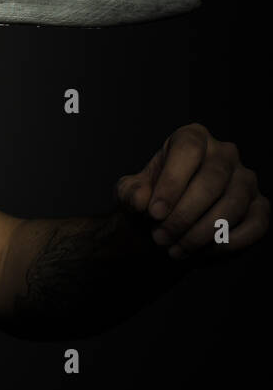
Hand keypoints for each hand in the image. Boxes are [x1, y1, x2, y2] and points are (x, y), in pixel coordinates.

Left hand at [116, 123, 265, 259]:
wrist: (164, 223)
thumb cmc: (149, 200)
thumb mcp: (130, 194)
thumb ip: (132, 193)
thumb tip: (142, 201)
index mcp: (192, 138)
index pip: (188, 150)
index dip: (171, 182)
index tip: (153, 213)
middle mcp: (224, 153)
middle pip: (212, 180)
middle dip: (184, 215)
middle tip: (160, 238)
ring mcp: (246, 179)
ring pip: (233, 204)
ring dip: (202, 233)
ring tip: (175, 249)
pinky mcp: (260, 206)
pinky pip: (255, 225)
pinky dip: (228, 243)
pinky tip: (202, 252)